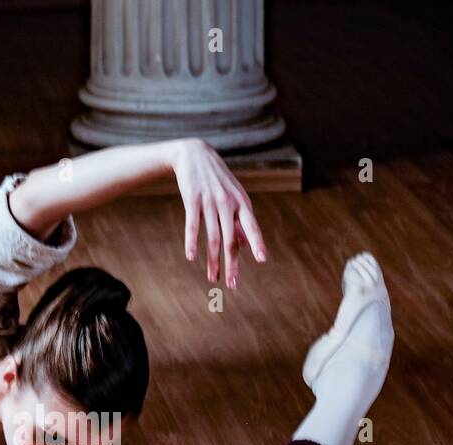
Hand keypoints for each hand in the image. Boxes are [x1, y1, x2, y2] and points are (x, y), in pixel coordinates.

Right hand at [171, 138, 267, 287]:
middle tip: (231, 284)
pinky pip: (192, 225)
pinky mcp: (192, 199)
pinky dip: (191, 242)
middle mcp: (228, 202)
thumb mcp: (232, 196)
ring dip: (212, 260)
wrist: (194, 154)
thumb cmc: (216, 179)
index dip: (257, 243)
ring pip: (213, 237)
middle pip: (231, 238)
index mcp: (241, 202)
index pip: (252, 227)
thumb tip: (244, 246)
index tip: (262, 260)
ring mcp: (210, 201)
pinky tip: (191, 257)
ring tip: (212, 278)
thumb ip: (238, 221)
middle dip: (231, 263)